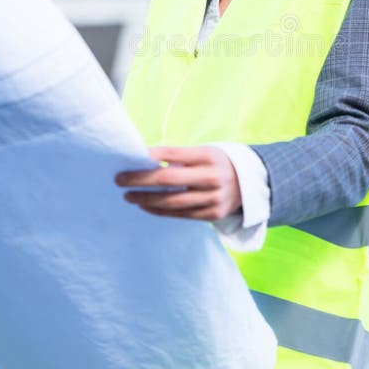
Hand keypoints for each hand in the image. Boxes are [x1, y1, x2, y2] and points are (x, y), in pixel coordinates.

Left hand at [115, 146, 241, 221]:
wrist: (247, 184)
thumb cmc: (215, 165)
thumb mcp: (203, 154)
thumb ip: (178, 158)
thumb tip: (143, 162)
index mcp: (209, 156)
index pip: (174, 154)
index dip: (150, 156)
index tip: (130, 158)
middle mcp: (213, 177)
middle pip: (169, 180)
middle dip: (140, 180)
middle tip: (120, 180)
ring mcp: (214, 198)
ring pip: (172, 201)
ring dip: (146, 199)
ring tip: (129, 196)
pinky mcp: (213, 214)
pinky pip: (180, 214)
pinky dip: (159, 211)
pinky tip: (145, 206)